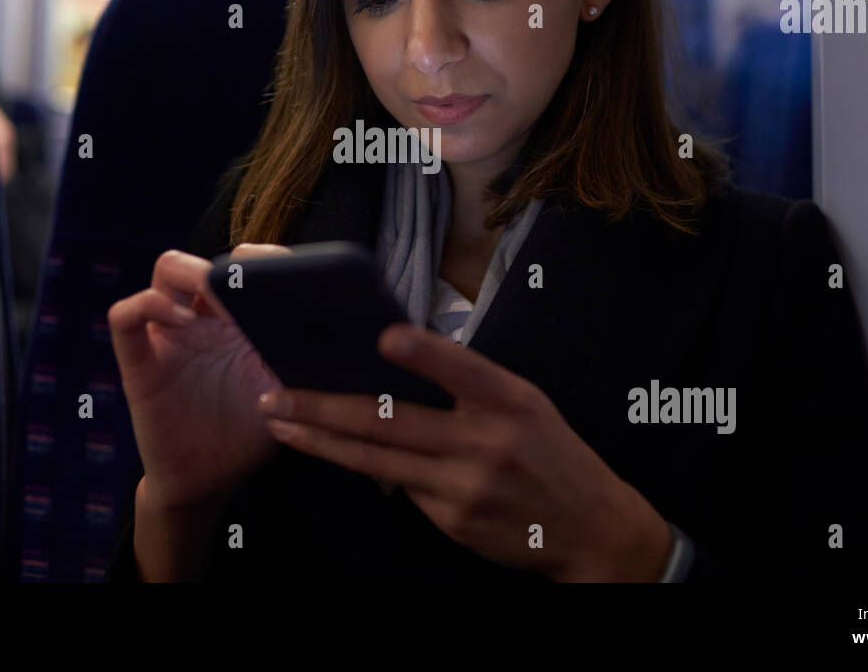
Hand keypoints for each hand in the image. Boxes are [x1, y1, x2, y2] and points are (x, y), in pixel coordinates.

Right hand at [109, 244, 291, 511]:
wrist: (210, 480)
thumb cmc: (249, 431)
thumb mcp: (286, 390)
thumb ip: (302, 357)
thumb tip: (339, 326)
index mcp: (238, 317)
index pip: (246, 263)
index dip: (266, 257)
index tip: (291, 273)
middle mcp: (203, 317)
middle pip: (211, 254)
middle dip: (231, 263)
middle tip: (253, 288)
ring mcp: (169, 335)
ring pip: (168, 269)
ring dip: (194, 272)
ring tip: (220, 299)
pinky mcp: (140, 361)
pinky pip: (125, 316)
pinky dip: (150, 305)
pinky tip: (184, 321)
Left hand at [256, 323, 672, 580]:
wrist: (590, 528)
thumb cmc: (549, 451)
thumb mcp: (525, 402)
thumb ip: (470, 381)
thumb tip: (398, 351)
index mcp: (510, 400)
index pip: (464, 369)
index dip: (424, 353)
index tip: (384, 338)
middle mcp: (488, 442)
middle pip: (394, 422)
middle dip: (325, 408)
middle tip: (278, 396)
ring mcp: (466, 485)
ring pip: (378, 460)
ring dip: (321, 440)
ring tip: (281, 423)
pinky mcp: (452, 519)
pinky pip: (399, 486)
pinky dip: (363, 465)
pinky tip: (329, 448)